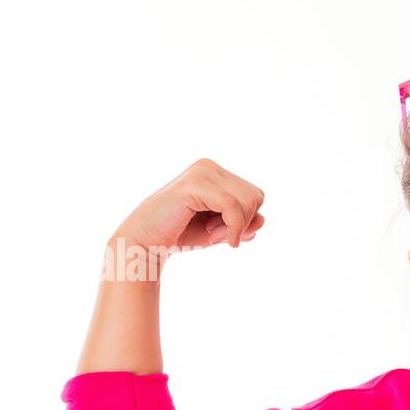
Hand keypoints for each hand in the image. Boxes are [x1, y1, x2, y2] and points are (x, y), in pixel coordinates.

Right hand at [113, 158, 265, 252]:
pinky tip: (213, 237)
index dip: (246, 220)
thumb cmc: (182, 235)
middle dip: (242, 223)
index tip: (222, 232)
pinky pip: (233, 206)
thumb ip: (243, 224)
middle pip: (256, 196)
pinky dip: (232, 228)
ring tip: (210, 233)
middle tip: (216, 234)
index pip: (255, 195)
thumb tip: (263, 219)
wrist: (147, 242)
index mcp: (216, 173)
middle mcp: (209, 166)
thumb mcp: (221, 230)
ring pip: (248, 201)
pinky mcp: (194, 184)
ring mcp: (201, 172)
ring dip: (235, 227)